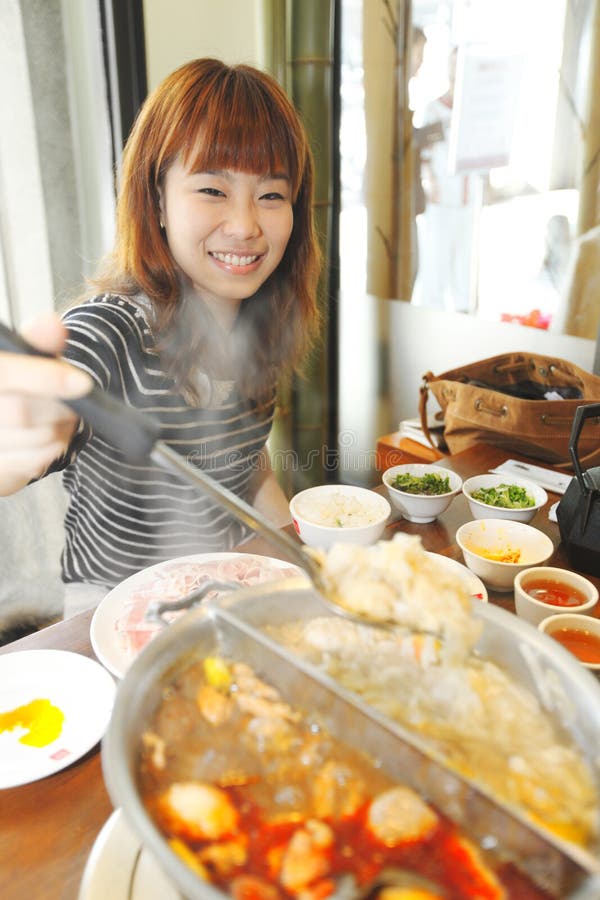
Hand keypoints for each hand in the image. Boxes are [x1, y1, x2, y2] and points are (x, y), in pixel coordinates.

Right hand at [0, 313, 91, 494]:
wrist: (3, 431)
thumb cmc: (12, 391)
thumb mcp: (20, 360)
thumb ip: (37, 342)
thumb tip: (52, 324)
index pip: (6, 374)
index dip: (45, 378)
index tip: (82, 382)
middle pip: (21, 412)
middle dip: (56, 406)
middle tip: (70, 400)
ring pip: (34, 438)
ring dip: (60, 427)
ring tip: (58, 417)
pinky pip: (36, 462)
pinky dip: (53, 447)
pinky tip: (48, 436)